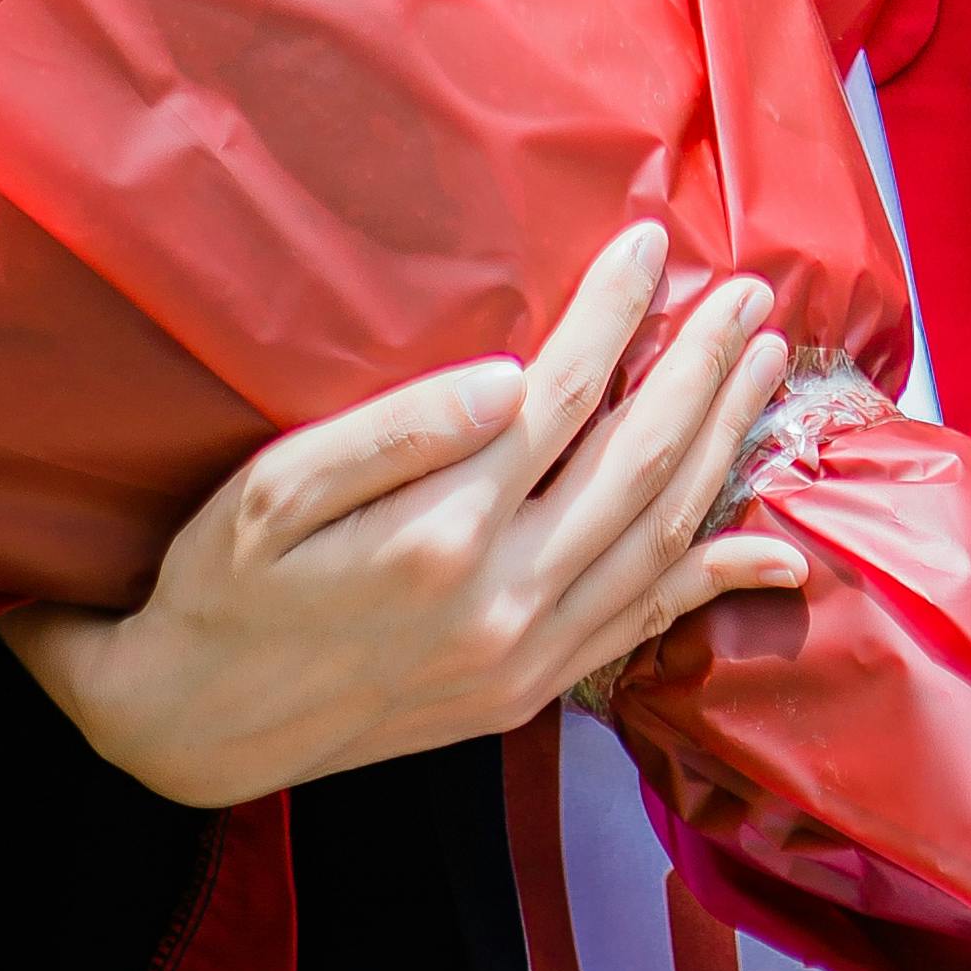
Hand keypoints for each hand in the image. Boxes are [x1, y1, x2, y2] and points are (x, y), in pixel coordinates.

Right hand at [3, 227, 806, 809]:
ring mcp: (526, 655)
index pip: (562, 397)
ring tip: (762, 371)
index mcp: (440, 533)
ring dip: (723, 446)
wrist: (199, 727)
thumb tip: (510, 376)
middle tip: (749, 294)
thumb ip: (394, 433)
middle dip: (701, 368)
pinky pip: (646, 623)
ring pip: (661, 535)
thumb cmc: (225, 584)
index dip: (614, 314)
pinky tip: (771, 546)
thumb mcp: (271, 492)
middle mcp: (503, 600)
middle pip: (639, 461)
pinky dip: (714, 577)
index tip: (652, 243)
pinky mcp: (530, 692)